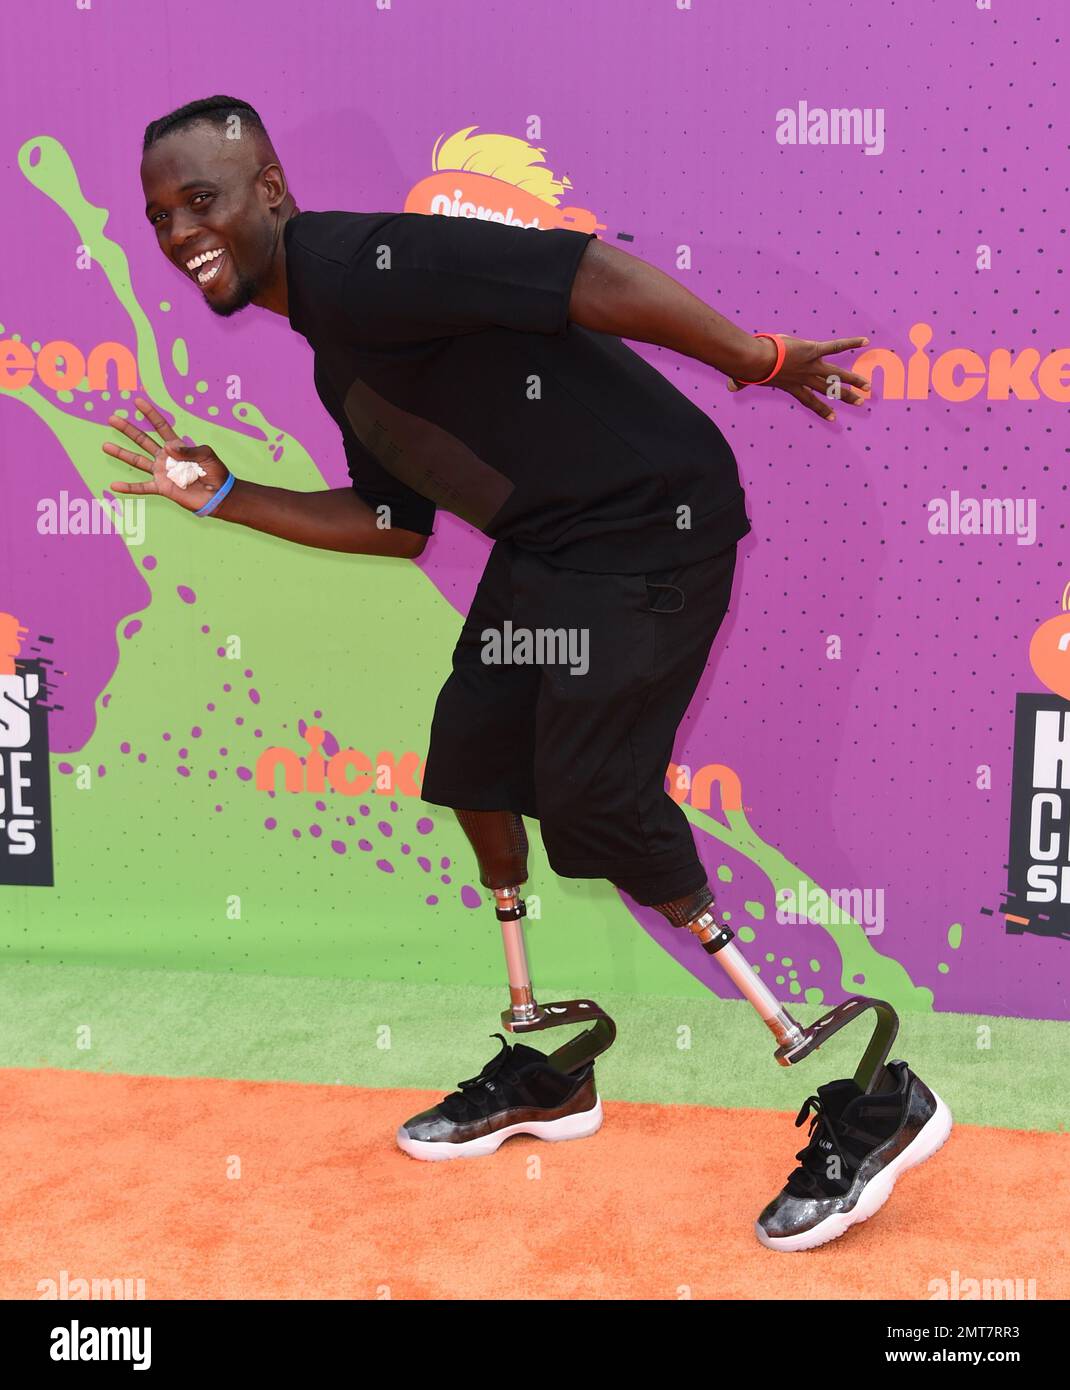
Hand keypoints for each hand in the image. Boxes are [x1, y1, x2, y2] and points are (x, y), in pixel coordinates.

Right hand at [101, 396, 233, 512]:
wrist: (218, 494)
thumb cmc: (216, 472)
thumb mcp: (206, 455)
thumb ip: (189, 450)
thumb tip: (168, 448)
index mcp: (177, 446)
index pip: (160, 426)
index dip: (150, 413)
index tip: (137, 401)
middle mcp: (165, 457)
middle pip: (143, 440)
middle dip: (128, 429)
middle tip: (112, 418)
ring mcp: (162, 472)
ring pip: (137, 461)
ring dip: (121, 454)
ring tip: (105, 446)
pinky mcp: (162, 487)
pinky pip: (142, 487)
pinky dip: (129, 488)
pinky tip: (114, 486)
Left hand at [728, 335, 871, 421]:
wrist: (758, 360)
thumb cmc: (752, 367)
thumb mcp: (749, 376)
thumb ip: (741, 382)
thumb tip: (730, 387)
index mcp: (793, 385)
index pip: (810, 401)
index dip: (821, 410)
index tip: (833, 419)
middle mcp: (806, 378)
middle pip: (830, 390)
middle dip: (846, 397)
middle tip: (861, 403)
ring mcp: (812, 365)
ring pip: (837, 374)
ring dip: (854, 379)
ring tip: (868, 386)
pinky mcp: (814, 350)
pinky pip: (836, 346)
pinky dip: (850, 342)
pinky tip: (865, 341)